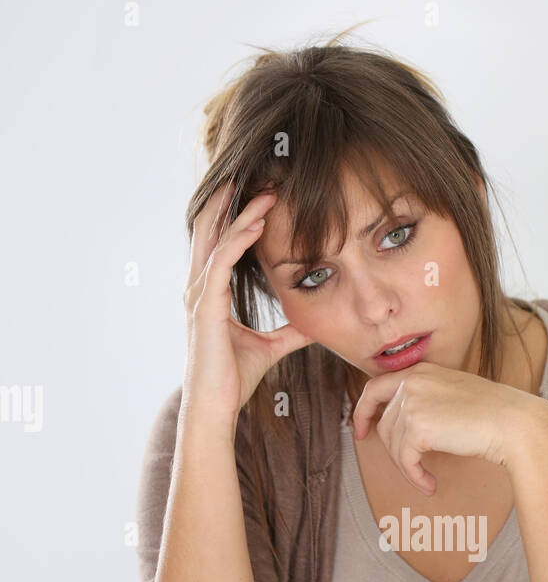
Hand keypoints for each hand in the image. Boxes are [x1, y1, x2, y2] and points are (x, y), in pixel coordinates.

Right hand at [182, 181, 309, 429]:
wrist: (216, 406)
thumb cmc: (233, 378)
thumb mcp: (271, 347)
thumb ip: (290, 331)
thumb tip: (314, 325)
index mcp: (210, 292)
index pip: (221, 242)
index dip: (238, 215)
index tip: (263, 194)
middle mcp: (199, 287)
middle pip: (212, 230)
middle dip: (233, 200)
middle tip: (259, 175)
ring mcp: (199, 295)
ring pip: (217, 239)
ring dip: (240, 212)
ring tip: (264, 190)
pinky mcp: (204, 308)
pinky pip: (220, 263)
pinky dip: (236, 240)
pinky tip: (255, 224)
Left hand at [351, 361, 534, 494]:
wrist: (514, 424)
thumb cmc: (493, 414)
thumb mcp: (453, 395)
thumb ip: (426, 401)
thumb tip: (403, 426)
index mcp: (420, 371)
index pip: (376, 387)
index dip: (363, 411)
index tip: (360, 430)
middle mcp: (412, 382)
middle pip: (384, 423)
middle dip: (391, 450)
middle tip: (406, 468)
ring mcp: (413, 402)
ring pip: (393, 444)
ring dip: (408, 467)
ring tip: (427, 479)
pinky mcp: (418, 427)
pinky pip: (405, 460)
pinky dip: (415, 477)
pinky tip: (430, 485)